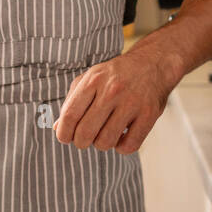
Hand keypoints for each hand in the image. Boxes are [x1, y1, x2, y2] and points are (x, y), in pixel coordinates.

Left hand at [54, 48, 178, 153]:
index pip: (70, 115)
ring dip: (101, 144)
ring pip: (106, 142)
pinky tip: (122, 136)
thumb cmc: (116, 75)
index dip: (64, 133)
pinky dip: (122, 147)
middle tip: (84, 138)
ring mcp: (132, 103)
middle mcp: (112, 90)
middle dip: (80, 142)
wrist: (153, 63)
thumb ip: (71, 102)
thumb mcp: (90, 79)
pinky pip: (129, 146)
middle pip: (85, 133)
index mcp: (94, 80)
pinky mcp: (149, 114)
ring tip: (104, 134)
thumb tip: (59, 129)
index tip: (65, 137)